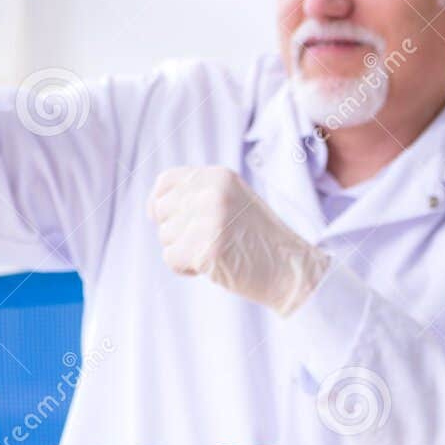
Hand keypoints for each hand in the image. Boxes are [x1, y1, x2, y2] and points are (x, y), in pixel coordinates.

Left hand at [149, 166, 329, 316]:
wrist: (291, 269)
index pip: (166, 182)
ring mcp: (210, 219)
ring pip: (165, 237)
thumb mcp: (231, 201)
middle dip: (176, 232)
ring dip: (183, 251)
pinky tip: (212, 267)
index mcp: (218, 176)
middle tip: (208, 241)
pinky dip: (186, 269)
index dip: (160, 204)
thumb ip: (198, 195)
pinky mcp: (206, 248)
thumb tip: (152, 208)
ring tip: (217, 252)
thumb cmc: (258, 240)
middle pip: (162, 212)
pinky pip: (171, 260)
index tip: (169, 221)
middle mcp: (212, 192)